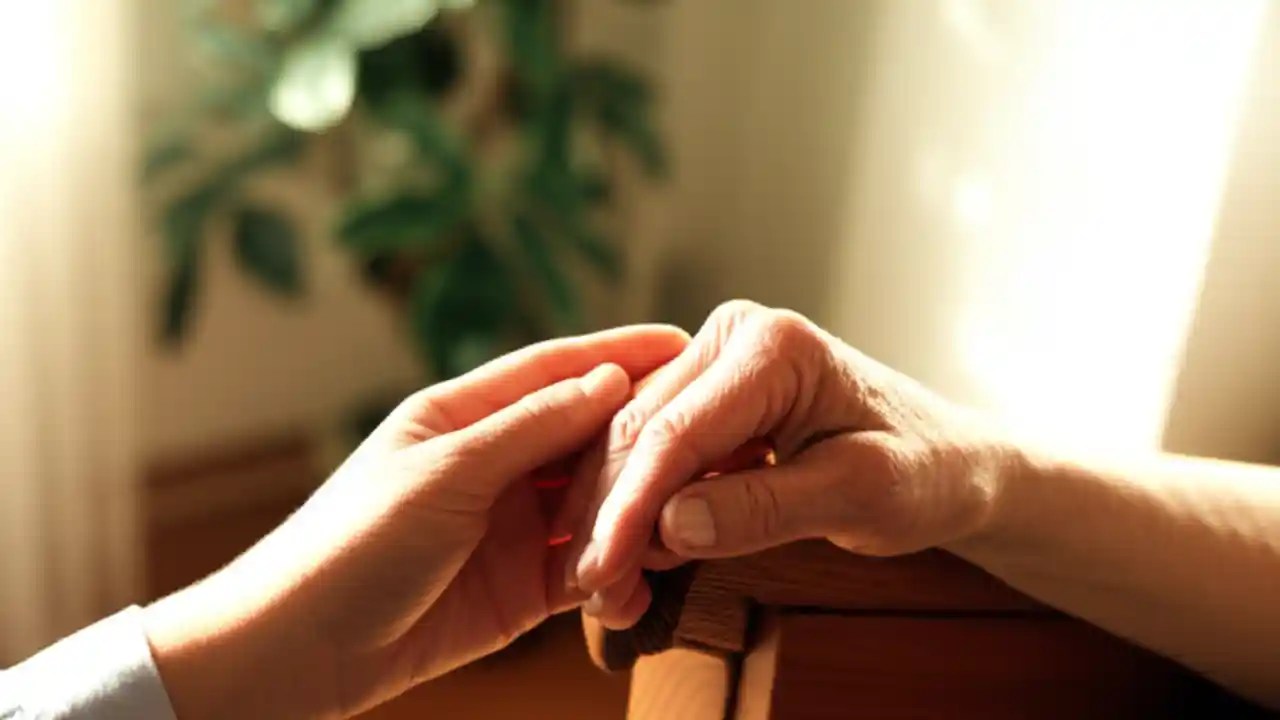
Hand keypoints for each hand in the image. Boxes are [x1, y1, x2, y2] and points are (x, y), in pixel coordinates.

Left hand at [143, 325, 688, 718]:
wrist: (304, 649)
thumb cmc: (352, 543)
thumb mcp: (446, 472)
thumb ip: (531, 427)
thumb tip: (609, 381)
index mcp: (465, 415)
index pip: (556, 370)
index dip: (619, 353)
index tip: (682, 342)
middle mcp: (495, 464)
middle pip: (586, 435)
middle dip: (645, 434)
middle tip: (714, 433)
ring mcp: (510, 527)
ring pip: (596, 503)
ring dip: (638, 506)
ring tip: (692, 504)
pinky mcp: (522, 588)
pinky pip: (586, 568)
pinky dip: (618, 569)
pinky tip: (647, 570)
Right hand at [563, 301, 1015, 627]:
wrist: (949, 461)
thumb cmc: (924, 470)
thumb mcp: (861, 495)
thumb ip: (767, 508)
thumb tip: (669, 525)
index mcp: (773, 345)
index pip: (676, 431)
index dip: (629, 507)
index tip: (602, 572)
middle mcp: (732, 336)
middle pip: (638, 431)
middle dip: (610, 516)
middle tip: (595, 594)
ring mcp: (715, 362)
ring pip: (631, 440)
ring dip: (613, 514)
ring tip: (609, 589)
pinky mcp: (708, 394)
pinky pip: (653, 449)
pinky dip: (637, 505)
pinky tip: (636, 556)